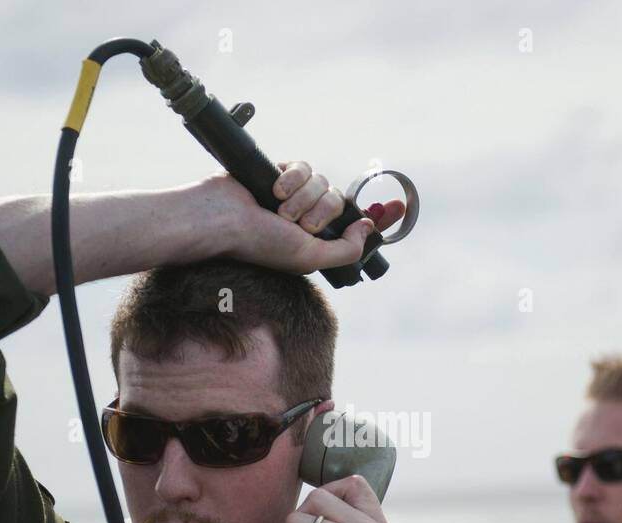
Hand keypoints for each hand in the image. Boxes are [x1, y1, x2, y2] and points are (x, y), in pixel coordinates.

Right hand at [203, 160, 405, 273]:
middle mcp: (308, 217)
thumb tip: (367, 229)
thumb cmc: (259, 243)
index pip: (354, 225)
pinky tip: (274, 190)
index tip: (398, 208)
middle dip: (320, 212)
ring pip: (322, 183)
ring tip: (279, 209)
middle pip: (338, 201)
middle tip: (297, 223)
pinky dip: (292, 179)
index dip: (378, 216)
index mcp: (315, 240)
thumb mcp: (308, 257)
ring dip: (303, 197)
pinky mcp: (283, 173)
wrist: (223, 217)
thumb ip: (343, 251)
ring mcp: (296, 194)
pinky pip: (304, 167)